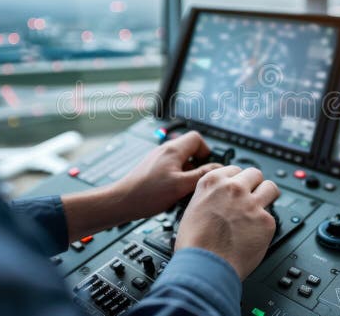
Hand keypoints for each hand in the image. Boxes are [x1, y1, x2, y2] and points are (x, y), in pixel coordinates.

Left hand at [61, 131, 221, 240]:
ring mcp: (157, 160)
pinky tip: (173, 194)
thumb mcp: (181, 186)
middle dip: (197, 166)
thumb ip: (202, 176)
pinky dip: (176, 180)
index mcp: (173, 150)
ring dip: (187, 175)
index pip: (197, 138)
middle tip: (197, 181)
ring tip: (184, 190)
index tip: (208, 167)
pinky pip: (172, 170)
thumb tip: (218, 169)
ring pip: (181, 162)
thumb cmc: (146, 194)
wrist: (121, 202)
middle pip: (190, 150)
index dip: (207, 151)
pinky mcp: (152, 170)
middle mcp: (164, 151)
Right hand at [174, 166, 279, 279]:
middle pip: (254, 174)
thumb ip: (210, 197)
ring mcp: (251, 203)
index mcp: (212, 182)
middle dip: (254, 185)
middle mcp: (233, 188)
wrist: (204, 266)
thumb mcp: (193, 208)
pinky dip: (266, 226)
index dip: (237, 180)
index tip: (240, 186)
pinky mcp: (266, 221)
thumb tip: (219, 200)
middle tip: (253, 196)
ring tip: (263, 208)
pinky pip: (272, 217)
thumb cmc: (194, 244)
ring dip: (267, 196)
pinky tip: (255, 234)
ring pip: (270, 188)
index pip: (234, 169)